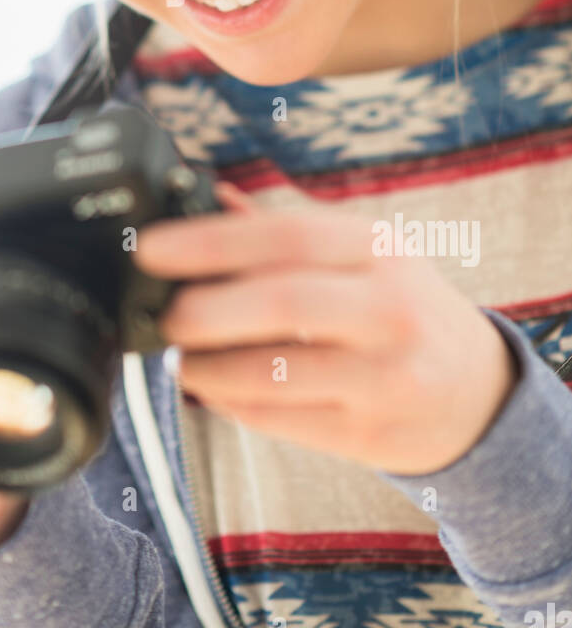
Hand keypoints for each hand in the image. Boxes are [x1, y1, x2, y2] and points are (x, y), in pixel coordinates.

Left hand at [136, 183, 518, 475]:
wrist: (478, 394)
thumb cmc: (399, 309)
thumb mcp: (363, 255)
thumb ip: (285, 229)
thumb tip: (208, 194)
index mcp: (377, 247)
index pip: (285, 235)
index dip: (209, 242)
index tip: (150, 250)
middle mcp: (388, 307)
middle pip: (281, 302)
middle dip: (204, 310)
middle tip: (158, 315)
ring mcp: (384, 374)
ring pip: (275, 372)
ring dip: (209, 367)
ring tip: (177, 358)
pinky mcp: (371, 433)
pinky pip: (282, 420)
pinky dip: (233, 404)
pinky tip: (211, 390)